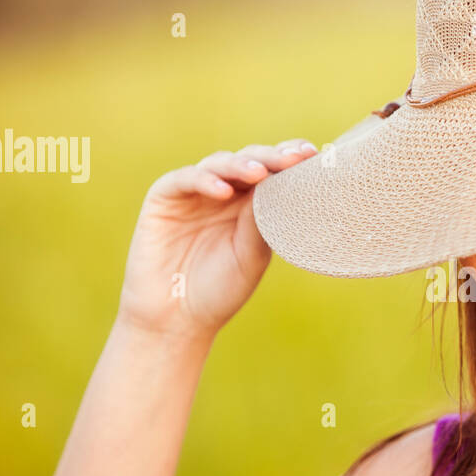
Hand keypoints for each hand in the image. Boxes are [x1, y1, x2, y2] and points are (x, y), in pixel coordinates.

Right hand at [117, 140, 316, 339]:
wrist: (177, 319)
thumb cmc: (220, 291)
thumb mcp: (251, 256)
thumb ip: (261, 222)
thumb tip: (277, 184)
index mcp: (250, 205)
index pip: (272, 173)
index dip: (289, 160)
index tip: (312, 156)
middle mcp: (224, 193)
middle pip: (249, 162)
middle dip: (271, 158)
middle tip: (292, 158)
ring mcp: (194, 192)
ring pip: (219, 164)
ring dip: (240, 166)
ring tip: (259, 174)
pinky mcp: (164, 197)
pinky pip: (184, 179)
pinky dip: (204, 181)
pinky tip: (224, 192)